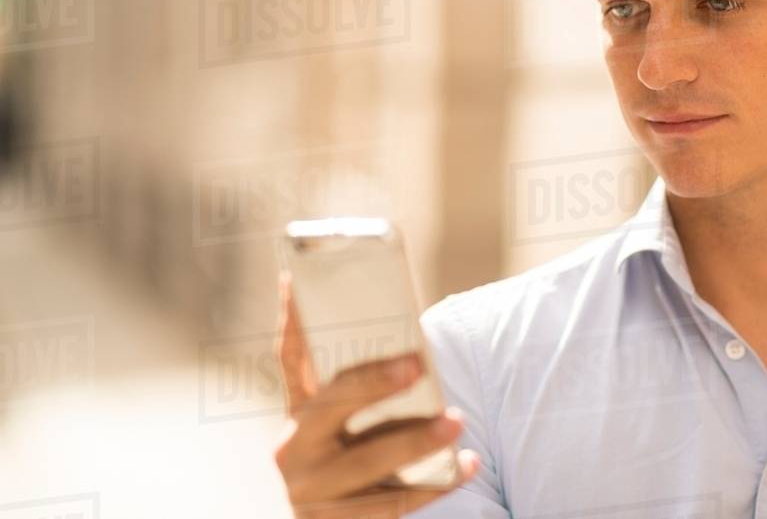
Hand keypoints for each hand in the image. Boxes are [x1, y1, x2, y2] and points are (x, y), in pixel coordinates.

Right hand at [272, 272, 480, 517]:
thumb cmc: (351, 462)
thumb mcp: (343, 427)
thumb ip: (363, 392)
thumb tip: (412, 345)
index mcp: (297, 413)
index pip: (291, 359)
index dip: (293, 319)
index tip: (297, 279)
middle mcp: (293, 448)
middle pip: (331, 406)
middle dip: (374, 383)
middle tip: (417, 364)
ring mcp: (310, 492)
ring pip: (367, 462)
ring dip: (416, 440)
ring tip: (457, 421)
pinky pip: (392, 505)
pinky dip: (435, 486)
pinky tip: (467, 465)